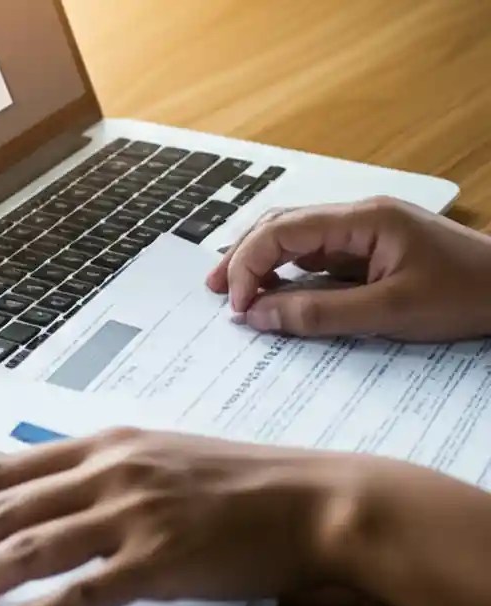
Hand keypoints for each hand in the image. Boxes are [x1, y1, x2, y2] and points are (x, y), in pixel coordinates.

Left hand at [0, 428, 380, 605]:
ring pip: (26, 549)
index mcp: (101, 445)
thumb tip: (39, 496)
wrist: (315, 499)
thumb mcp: (157, 457)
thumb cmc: (239, 482)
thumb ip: (97, 473)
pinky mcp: (158, 559)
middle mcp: (105, 472)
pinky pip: (79, 593)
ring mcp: (130, 513)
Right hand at [206, 196, 490, 340]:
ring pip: (295, 237)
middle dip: (242, 257)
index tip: (237, 305)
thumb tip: (259, 315)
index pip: (283, 231)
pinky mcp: (370, 250)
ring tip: (234, 291)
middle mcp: (358, 216)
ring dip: (261, 261)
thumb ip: (320, 313)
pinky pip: (316, 255)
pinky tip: (272, 291)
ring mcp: (364, 231)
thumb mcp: (391, 312)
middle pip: (281, 225)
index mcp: (363, 219)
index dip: (249, 265)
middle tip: (216, 293)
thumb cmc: (467, 295)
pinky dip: (286, 271)